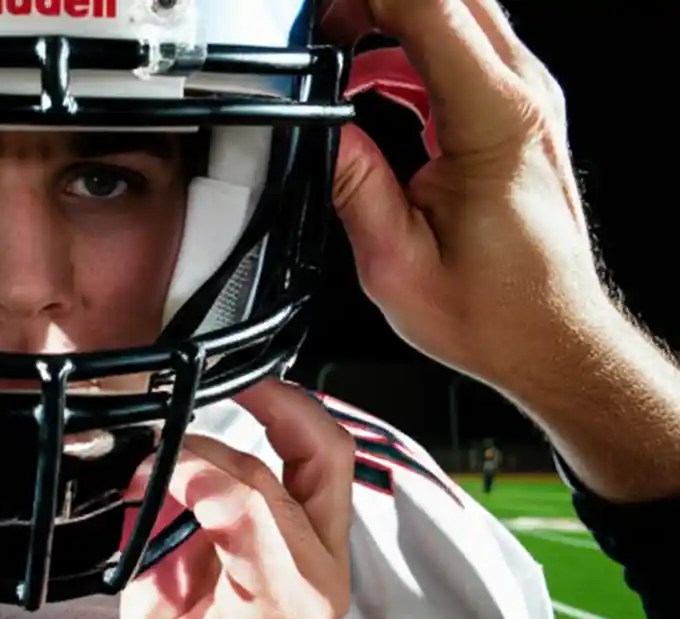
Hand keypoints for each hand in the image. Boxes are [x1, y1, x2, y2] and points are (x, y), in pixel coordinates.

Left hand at [120, 380, 353, 618]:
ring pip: (269, 481)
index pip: (320, 449)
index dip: (285, 401)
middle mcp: (321, 561)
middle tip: (221, 384)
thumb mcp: (168, 557)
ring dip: (203, 458)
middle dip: (272, 402)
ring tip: (159, 466)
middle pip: (323, 450)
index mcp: (304, 543)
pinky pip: (252, 521)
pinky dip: (207, 489)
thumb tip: (150, 447)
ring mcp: (312, 587)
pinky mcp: (288, 610)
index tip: (241, 374)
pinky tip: (176, 487)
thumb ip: (169, 500)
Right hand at [326, 0, 609, 393]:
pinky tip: (367, 79)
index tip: (320, 16)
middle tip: (322, 25)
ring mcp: (524, 100)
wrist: (549, 335)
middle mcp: (521, 98)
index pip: (432, 10)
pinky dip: (407, 47)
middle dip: (377, 1)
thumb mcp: (394, 260)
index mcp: (495, 122)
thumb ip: (354, 184)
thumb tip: (319, 131)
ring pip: (458, 13)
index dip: (368, 2)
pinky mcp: (515, 113)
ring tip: (334, 48)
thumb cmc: (495, 310)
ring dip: (391, 17)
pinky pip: (459, 49)